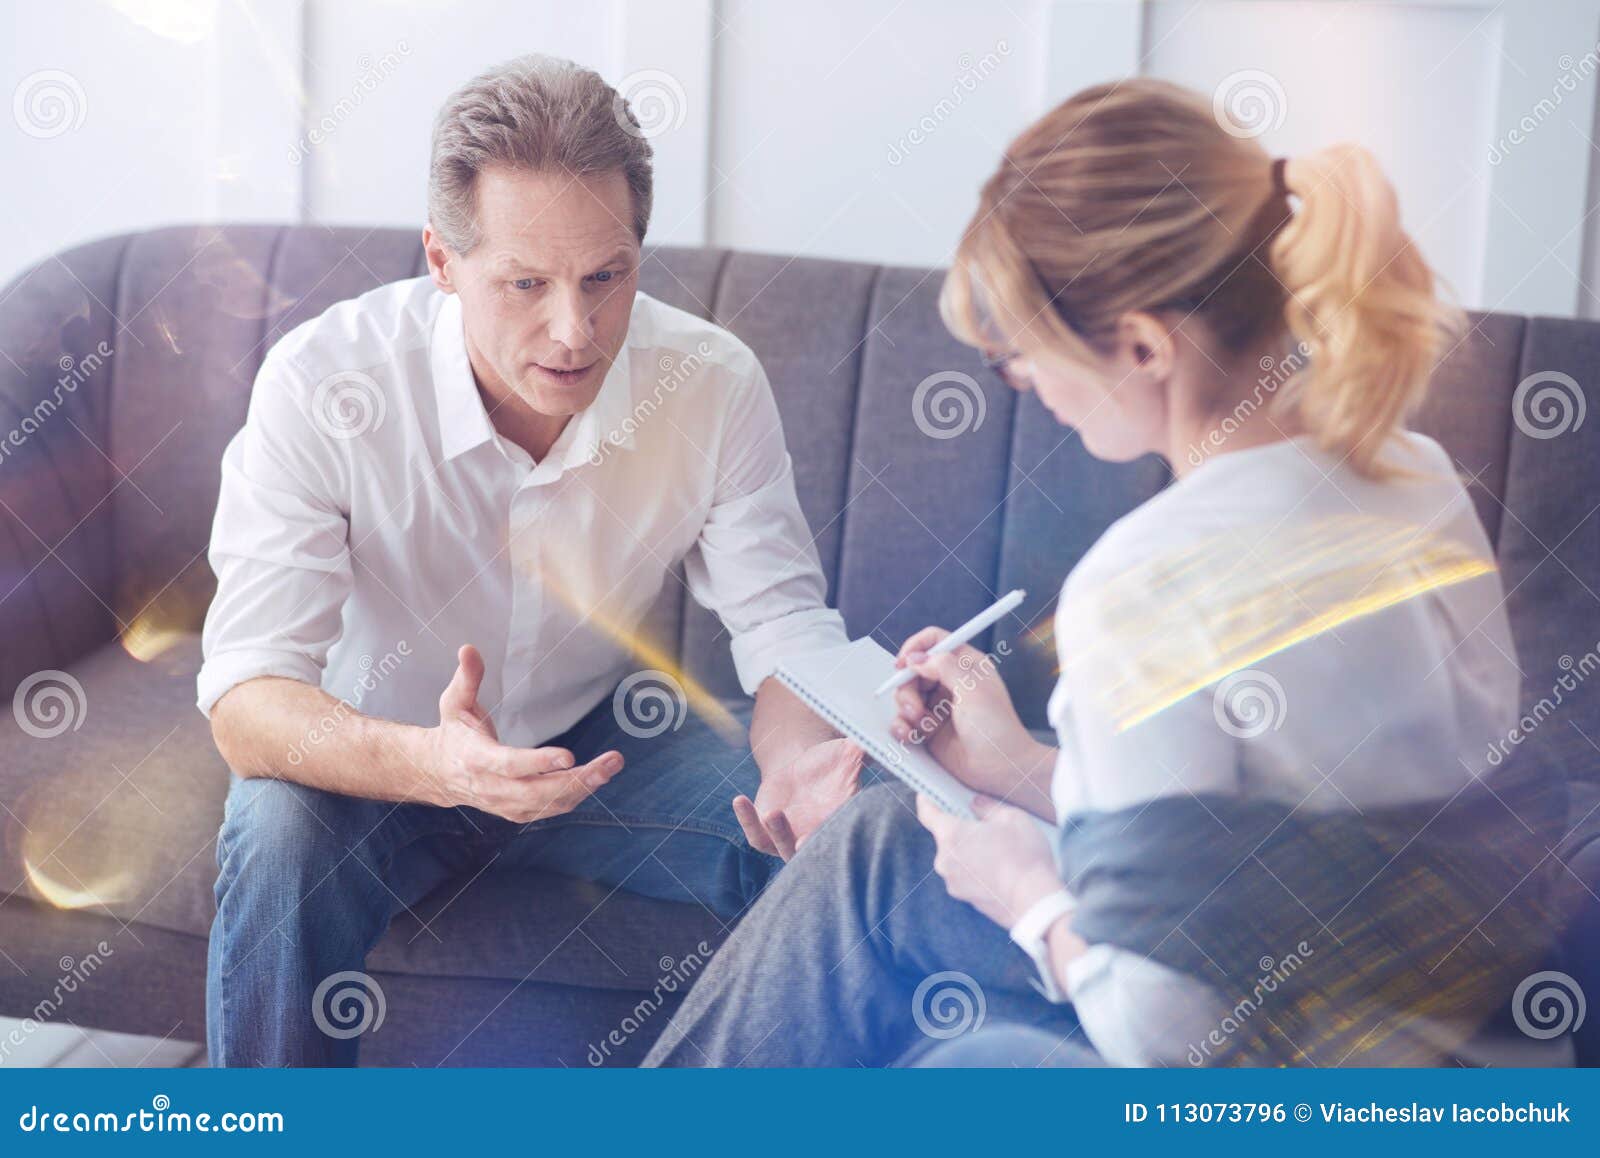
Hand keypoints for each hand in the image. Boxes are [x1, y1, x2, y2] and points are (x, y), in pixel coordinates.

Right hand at [423, 645, 622, 822]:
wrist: (439, 773)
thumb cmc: (454, 732)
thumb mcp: (454, 702)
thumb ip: (467, 677)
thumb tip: (468, 648)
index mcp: (476, 759)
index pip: (509, 764)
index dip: (538, 762)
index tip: (568, 756)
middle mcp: (491, 787)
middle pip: (537, 791)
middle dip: (576, 780)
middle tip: (609, 764)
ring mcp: (505, 803)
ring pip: (548, 803)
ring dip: (584, 787)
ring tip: (611, 767)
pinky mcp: (517, 811)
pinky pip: (550, 809)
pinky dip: (576, 795)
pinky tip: (598, 777)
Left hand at [734, 737, 863, 859]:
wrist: (802, 768)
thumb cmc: (832, 762)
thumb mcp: (849, 753)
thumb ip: (865, 751)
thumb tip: (886, 741)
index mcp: (841, 821)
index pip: (843, 835)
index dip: (839, 840)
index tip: (833, 834)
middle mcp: (816, 835)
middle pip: (812, 853)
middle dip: (807, 850)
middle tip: (804, 843)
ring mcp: (789, 838)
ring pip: (782, 847)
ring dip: (778, 834)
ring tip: (772, 812)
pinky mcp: (765, 831)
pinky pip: (756, 835)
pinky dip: (747, 821)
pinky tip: (740, 800)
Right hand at [887, 626, 1055, 817]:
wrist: (1001, 769)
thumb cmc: (996, 728)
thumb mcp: (973, 689)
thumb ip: (944, 666)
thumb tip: (915, 658)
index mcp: (966, 665)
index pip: (934, 641)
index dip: (915, 647)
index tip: (902, 663)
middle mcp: (950, 682)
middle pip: (913, 670)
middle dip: (907, 687)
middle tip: (915, 708)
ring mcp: (938, 706)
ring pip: (905, 695)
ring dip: (905, 709)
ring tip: (919, 725)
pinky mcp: (929, 729)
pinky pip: (904, 720)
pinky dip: (902, 726)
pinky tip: (910, 735)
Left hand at [916, 793, 1061, 928]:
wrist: (1035, 902)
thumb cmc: (1024, 857)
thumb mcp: (1011, 818)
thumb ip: (987, 807)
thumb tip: (976, 805)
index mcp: (951, 835)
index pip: (927, 813)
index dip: (926, 800)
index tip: (927, 795)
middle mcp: (945, 860)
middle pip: (945, 836)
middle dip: (961, 829)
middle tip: (985, 825)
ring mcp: (953, 881)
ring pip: (956, 857)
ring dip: (970, 851)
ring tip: (999, 851)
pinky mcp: (965, 897)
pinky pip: (965, 875)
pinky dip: (977, 870)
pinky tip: (1000, 869)